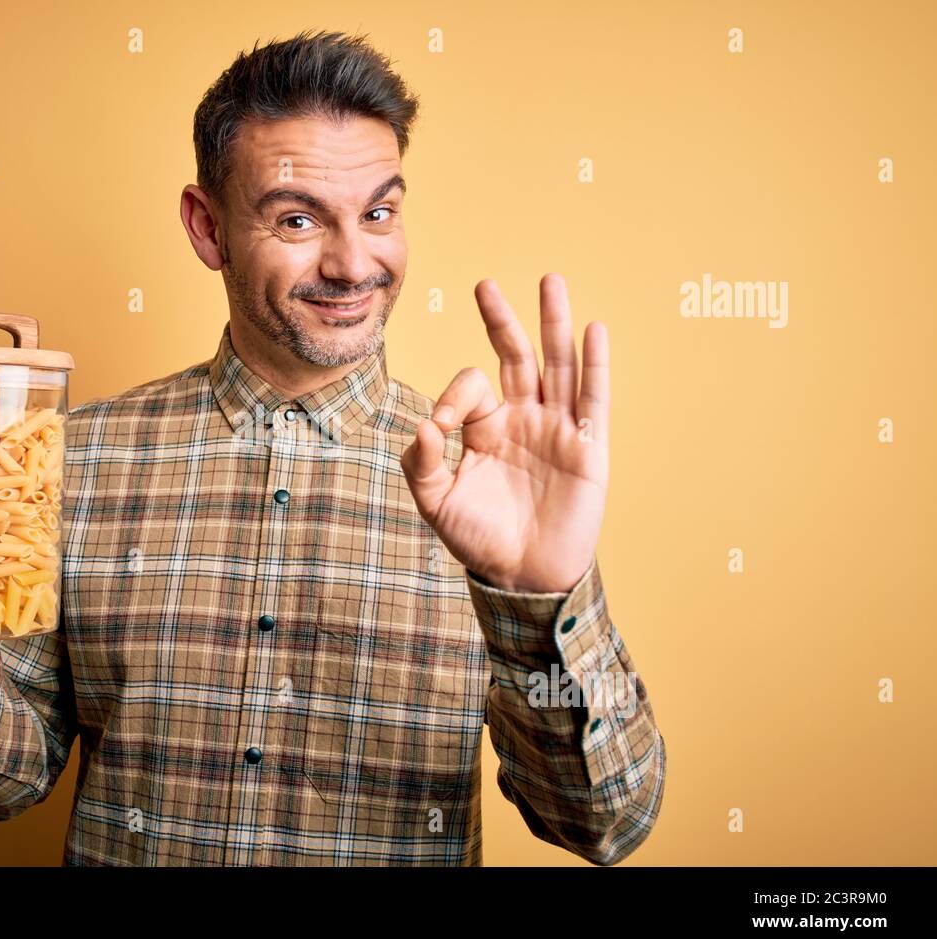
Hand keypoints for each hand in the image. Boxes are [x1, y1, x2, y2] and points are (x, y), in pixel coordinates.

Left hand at [400, 274, 608, 592]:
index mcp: (486, 427)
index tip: (443, 427)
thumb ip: (422, 463)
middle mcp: (523, 419)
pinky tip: (593, 328)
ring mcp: (557, 428)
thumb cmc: (479, 539)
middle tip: (486, 284)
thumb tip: (423, 425)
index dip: (454, 396)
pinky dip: (595, 363)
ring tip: (550, 281)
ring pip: (557, 364)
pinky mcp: (587, 446)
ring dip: (554, 323)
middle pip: (516, 356)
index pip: (471, 385)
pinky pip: (592, 398)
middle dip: (502, 320)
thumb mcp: (436, 502)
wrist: (523, 577)